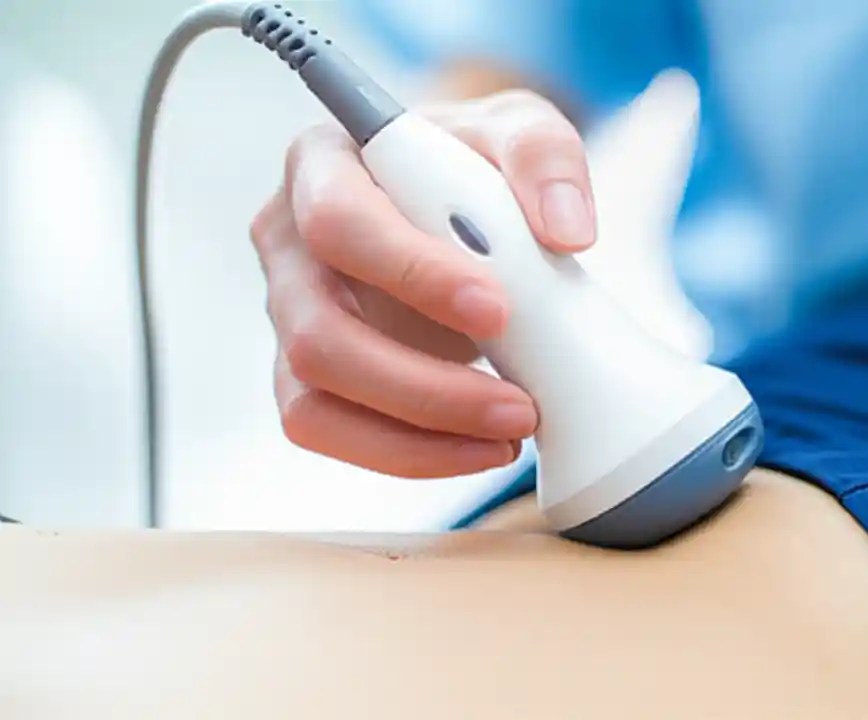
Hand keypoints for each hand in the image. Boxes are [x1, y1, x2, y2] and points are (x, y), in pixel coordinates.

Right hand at [250, 90, 595, 476]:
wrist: (459, 211)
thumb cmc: (474, 164)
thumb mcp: (518, 131)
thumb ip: (545, 156)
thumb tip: (567, 227)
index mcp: (322, 165)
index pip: (340, 223)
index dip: (412, 273)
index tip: (498, 308)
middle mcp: (287, 242)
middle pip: (318, 332)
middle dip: (423, 384)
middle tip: (520, 405)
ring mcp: (288, 314)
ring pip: (315, 398)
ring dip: (417, 435)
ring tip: (509, 438)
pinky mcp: (307, 375)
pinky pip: (333, 433)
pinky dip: (408, 455)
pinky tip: (478, 449)